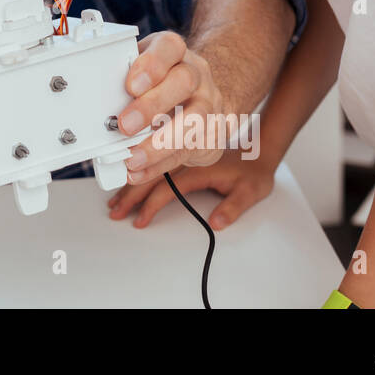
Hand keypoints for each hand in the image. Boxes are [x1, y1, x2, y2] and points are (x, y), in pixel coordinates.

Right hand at [107, 148, 276, 228]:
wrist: (259, 151)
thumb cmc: (253, 171)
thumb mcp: (250, 191)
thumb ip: (233, 207)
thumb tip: (216, 223)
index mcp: (198, 168)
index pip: (168, 188)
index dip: (151, 204)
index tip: (139, 218)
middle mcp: (186, 160)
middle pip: (151, 177)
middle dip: (131, 195)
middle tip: (116, 211)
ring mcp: (181, 157)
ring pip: (149, 170)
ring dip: (131, 185)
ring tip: (115, 200)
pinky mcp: (181, 157)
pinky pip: (155, 167)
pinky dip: (140, 177)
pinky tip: (130, 184)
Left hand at [116, 31, 229, 184]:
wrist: (199, 91)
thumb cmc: (160, 79)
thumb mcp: (140, 67)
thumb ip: (121, 78)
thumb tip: (96, 105)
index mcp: (175, 52)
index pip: (169, 47)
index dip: (152, 65)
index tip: (131, 85)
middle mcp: (196, 74)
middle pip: (183, 83)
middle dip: (151, 106)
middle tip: (124, 125)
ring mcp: (209, 103)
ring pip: (194, 121)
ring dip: (159, 144)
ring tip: (132, 158)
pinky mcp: (212, 134)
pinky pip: (189, 151)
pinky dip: (160, 165)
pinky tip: (139, 170)